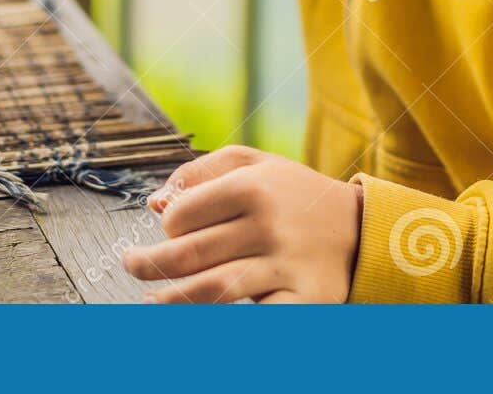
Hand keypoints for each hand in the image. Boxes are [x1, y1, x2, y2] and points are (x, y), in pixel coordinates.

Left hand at [123, 145, 361, 303]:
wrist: (362, 229)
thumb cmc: (295, 195)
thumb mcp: (256, 164)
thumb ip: (201, 172)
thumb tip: (154, 203)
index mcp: (253, 186)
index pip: (182, 215)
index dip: (167, 226)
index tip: (173, 232)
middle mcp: (268, 224)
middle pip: (188, 255)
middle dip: (149, 265)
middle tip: (131, 267)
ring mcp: (285, 265)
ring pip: (210, 290)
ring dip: (171, 302)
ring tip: (151, 303)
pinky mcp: (302, 301)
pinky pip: (255, 321)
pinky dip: (223, 327)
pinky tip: (199, 326)